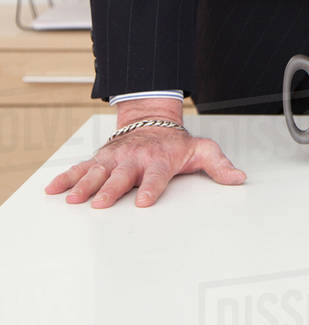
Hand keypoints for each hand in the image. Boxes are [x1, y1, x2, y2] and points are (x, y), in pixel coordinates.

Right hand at [44, 126, 246, 207]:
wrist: (153, 121)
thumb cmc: (176, 144)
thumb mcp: (202, 150)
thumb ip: (219, 166)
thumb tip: (239, 178)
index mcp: (159, 160)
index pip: (155, 176)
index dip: (150, 188)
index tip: (144, 201)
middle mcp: (134, 159)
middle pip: (121, 176)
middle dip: (111, 189)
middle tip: (101, 203)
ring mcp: (114, 159)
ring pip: (97, 172)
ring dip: (84, 185)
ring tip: (73, 199)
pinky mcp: (100, 160)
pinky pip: (80, 168)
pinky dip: (65, 177)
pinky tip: (52, 190)